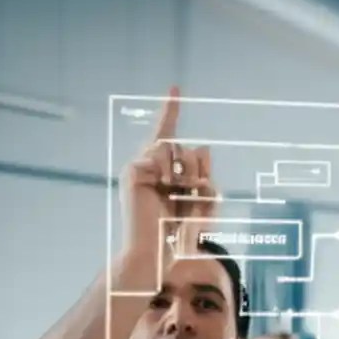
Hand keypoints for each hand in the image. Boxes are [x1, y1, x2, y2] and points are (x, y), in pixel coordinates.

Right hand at [119, 86, 217, 265]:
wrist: (157, 252)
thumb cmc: (179, 233)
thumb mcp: (204, 202)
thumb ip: (206, 174)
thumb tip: (203, 146)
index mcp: (163, 170)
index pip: (168, 134)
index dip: (170, 110)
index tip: (175, 87)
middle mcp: (148, 165)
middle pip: (182, 145)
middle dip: (197, 167)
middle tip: (194, 192)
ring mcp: (139, 168)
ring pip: (173, 147)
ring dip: (186, 170)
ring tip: (181, 193)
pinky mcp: (133, 172)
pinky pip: (160, 156)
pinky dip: (170, 172)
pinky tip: (164, 189)